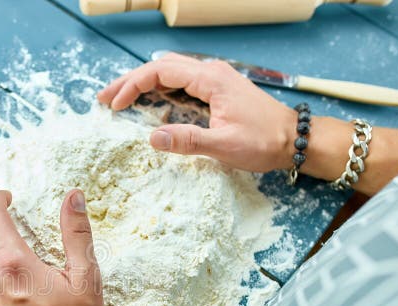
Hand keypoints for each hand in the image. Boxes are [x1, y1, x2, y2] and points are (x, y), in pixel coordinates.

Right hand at [98, 53, 295, 172]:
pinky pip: (180, 82)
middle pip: (160, 67)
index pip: (160, 72)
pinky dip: (158, 89)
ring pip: (169, 72)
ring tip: (119, 99)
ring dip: (142, 84)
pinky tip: (148, 102)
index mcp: (210, 80)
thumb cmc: (263, 142)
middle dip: (130, 81)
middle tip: (104, 99)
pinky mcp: (217, 90)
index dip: (132, 86)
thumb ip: (188, 140)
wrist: (293, 140)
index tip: (114, 105)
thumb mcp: (224, 145)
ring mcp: (214, 80)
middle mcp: (210, 73)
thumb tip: (152, 138)